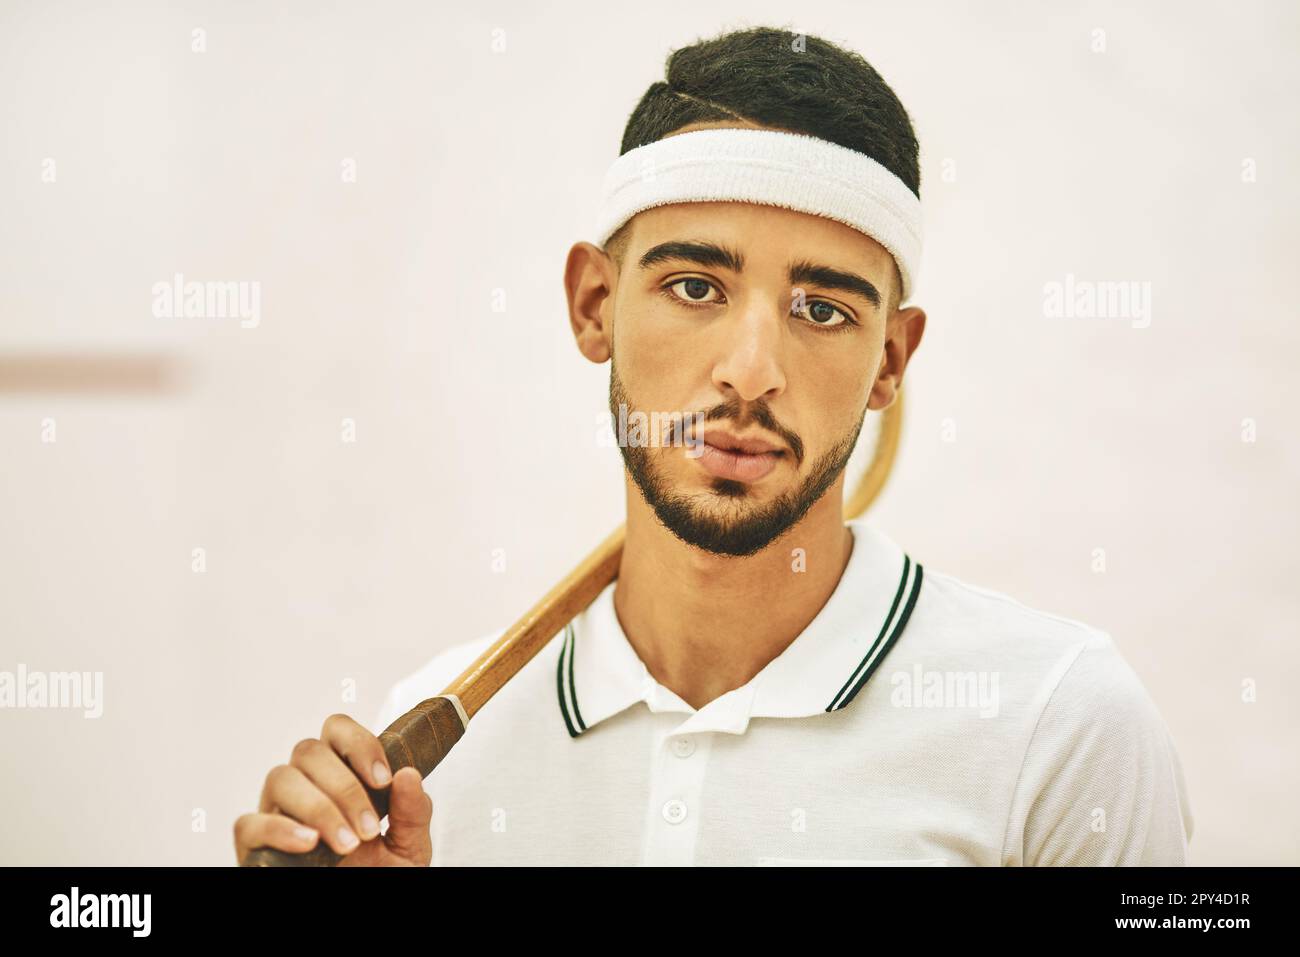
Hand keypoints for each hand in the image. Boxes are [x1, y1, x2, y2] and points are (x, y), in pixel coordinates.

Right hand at [234, 713, 432, 865]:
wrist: (358, 909)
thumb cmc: (379, 874)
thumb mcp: (408, 847)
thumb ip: (412, 813)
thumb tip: (408, 774)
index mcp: (341, 774)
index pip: (337, 729)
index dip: (359, 744)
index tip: (383, 780)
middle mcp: (305, 785)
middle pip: (309, 750)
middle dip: (344, 788)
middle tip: (368, 829)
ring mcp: (276, 811)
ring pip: (280, 778)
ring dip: (318, 808)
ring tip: (346, 845)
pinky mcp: (254, 844)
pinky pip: (250, 823)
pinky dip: (279, 829)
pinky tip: (309, 844)